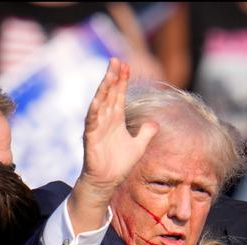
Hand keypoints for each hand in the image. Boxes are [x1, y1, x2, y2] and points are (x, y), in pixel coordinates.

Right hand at [68, 58, 158, 232]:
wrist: (107, 182)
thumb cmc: (119, 164)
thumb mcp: (138, 146)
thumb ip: (146, 133)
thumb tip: (155, 123)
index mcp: (116, 120)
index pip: (118, 95)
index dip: (122, 80)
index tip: (126, 65)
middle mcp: (105, 120)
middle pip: (109, 94)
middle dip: (113, 77)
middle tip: (116, 60)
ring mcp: (97, 127)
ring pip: (100, 103)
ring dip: (104, 88)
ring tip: (109, 73)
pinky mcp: (90, 138)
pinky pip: (91, 121)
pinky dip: (94, 109)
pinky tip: (97, 98)